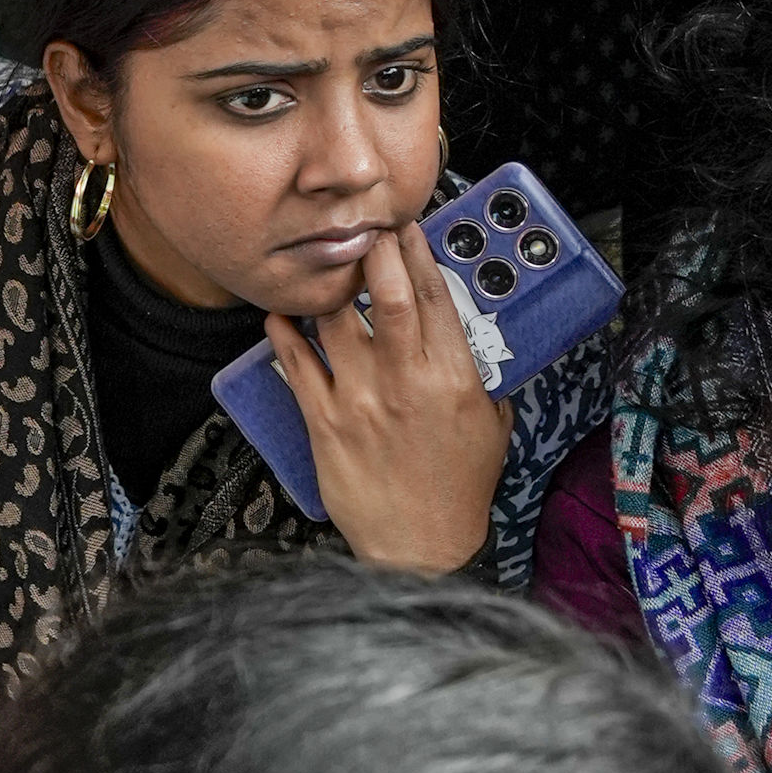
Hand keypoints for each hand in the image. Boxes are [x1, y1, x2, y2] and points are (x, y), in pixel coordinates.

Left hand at [272, 220, 510, 571]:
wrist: (420, 547)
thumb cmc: (459, 488)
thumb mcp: (491, 425)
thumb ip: (481, 376)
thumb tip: (466, 334)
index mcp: (453, 379)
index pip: (435, 299)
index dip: (419, 254)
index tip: (407, 227)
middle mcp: (405, 381)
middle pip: (387, 297)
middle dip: (375, 251)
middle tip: (365, 226)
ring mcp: (359, 399)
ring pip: (336, 321)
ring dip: (328, 286)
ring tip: (320, 264)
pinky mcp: (323, 421)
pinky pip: (296, 363)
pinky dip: (285, 332)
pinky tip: (280, 312)